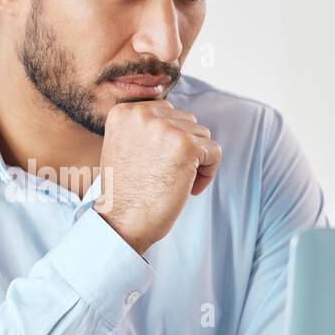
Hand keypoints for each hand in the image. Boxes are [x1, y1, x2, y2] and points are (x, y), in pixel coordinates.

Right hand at [96, 99, 221, 254]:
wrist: (120, 222)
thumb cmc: (124, 192)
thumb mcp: (122, 147)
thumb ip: (143, 128)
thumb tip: (175, 118)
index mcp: (124, 113)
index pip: (166, 112)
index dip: (169, 140)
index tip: (159, 164)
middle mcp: (142, 114)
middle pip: (186, 121)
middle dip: (185, 148)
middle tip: (169, 176)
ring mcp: (166, 128)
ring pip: (202, 135)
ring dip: (196, 160)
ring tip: (176, 183)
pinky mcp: (187, 145)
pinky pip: (214, 152)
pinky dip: (208, 173)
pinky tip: (189, 189)